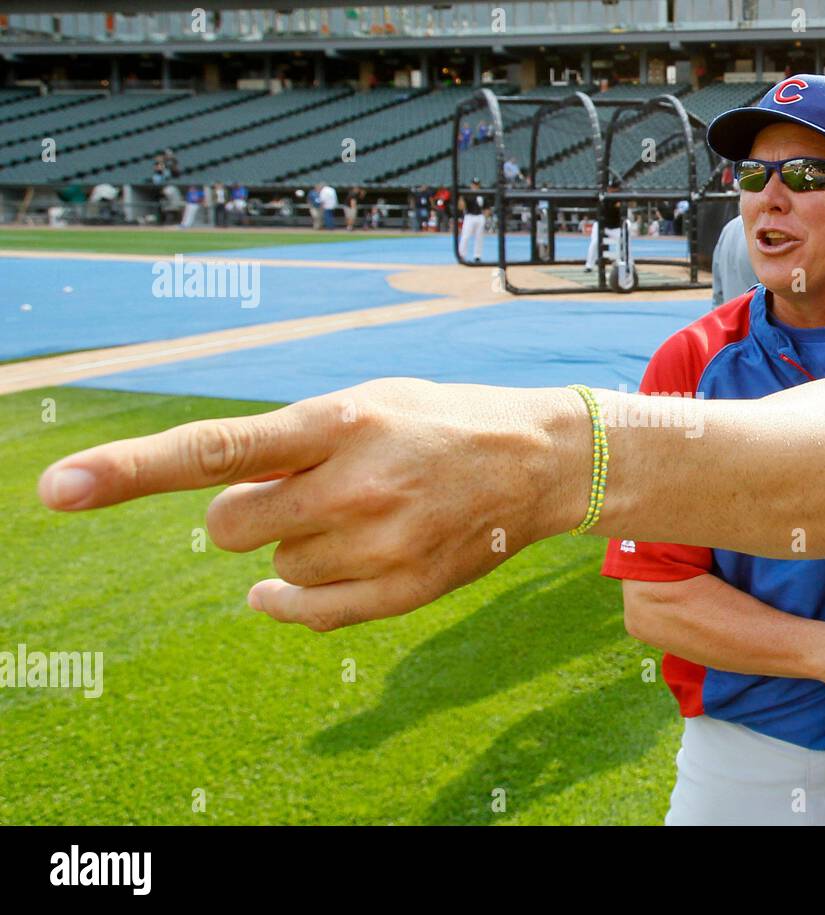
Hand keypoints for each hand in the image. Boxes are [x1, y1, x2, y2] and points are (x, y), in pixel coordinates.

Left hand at [37, 379, 588, 630]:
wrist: (541, 460)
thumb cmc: (436, 423)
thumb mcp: (363, 403)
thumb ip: (287, 450)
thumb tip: (224, 532)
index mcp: (339, 421)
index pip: (218, 449)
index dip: (132, 469)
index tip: (59, 488)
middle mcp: (358, 483)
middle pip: (232, 525)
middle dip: (246, 514)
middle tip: (302, 491)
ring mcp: (384, 544)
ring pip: (275, 569)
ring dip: (296, 547)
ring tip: (361, 515)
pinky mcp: (405, 590)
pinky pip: (307, 612)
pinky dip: (294, 600)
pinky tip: (316, 575)